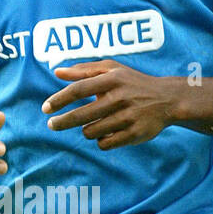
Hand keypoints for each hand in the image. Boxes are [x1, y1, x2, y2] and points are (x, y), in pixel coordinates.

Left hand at [42, 63, 176, 148]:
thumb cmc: (132, 82)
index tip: (45, 108)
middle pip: (81, 115)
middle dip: (62, 122)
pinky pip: (105, 144)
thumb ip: (83, 70)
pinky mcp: (135, 134)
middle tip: (52, 125)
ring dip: (87, 130)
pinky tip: (105, 134)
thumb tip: (56, 72)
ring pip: (92, 131)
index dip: (59, 100)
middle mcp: (120, 98)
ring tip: (92, 124)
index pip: (78, 90)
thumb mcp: (112, 69)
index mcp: (112, 79)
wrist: (167, 99)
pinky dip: (100, 141)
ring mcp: (128, 117)